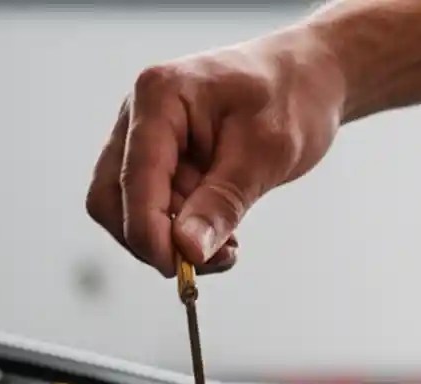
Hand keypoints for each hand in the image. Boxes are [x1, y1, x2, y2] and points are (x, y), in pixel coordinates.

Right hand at [86, 29, 346, 276]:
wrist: (309, 76)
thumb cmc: (292, 98)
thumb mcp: (267, 153)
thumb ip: (223, 202)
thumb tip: (187, 251)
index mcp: (159, 97)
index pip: (134, 181)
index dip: (150, 234)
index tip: (183, 270)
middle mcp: (139, 115)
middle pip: (111, 199)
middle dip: (152, 241)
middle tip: (206, 264)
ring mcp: (145, 138)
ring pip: (127, 210)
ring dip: (168, 241)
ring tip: (226, 248)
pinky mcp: (160, 160)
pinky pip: (152, 207)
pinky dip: (179, 231)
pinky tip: (221, 235)